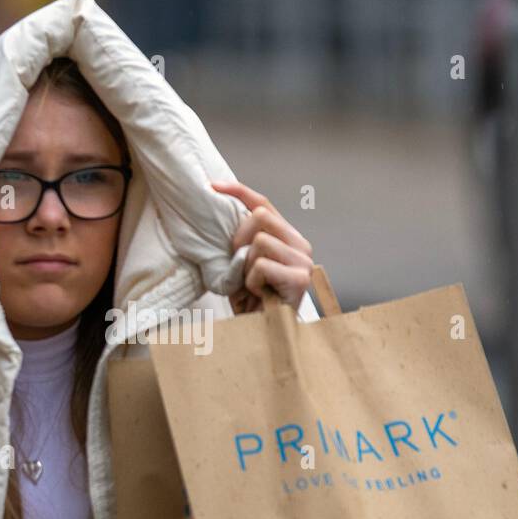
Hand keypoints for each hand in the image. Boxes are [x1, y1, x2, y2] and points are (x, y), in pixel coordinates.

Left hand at [211, 179, 314, 313]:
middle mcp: (301, 245)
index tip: (213, 186)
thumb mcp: (243, 263)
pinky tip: (259, 294)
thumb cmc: (253, 300)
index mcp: (289, 237)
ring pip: (259, 241)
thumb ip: (243, 239)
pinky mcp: (300, 277)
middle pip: (260, 215)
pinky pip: (261, 264)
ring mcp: (304, 261)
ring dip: (246, 266)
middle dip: (240, 239)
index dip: (238, 191)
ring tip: (253, 284)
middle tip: (239, 265)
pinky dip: (251, 281)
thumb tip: (220, 208)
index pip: (263, 202)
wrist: (266, 332)